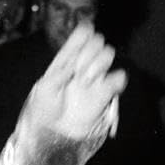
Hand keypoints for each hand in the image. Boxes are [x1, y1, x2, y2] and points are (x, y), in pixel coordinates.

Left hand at [26, 22, 126, 141]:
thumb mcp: (44, 89)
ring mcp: (96, 76)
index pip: (81, 35)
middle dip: (88, 51)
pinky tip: (98, 87)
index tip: (83, 36)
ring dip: (97, 63)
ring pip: (108, 54)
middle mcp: (83, 64)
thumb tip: (74, 64)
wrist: (54, 132)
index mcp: (67, 59)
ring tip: (84, 81)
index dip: (84, 32)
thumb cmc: (45, 109)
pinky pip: (119, 76)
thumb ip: (59, 73)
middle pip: (97, 41)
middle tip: (77, 69)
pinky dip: (112, 78)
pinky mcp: (107, 91)